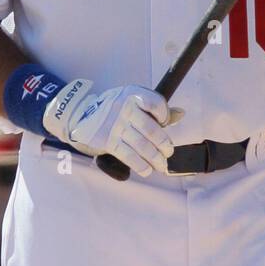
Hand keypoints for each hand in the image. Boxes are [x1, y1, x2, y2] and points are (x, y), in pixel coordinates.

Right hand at [43, 80, 179, 176]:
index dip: (165, 115)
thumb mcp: (134, 101)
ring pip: (141, 145)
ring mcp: (115, 125)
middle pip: (151, 129)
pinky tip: (147, 170)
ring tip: (161, 165)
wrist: (82, 114)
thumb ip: (156, 108)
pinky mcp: (108, 141)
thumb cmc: (117, 108)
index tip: (165, 124)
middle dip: (163, 144)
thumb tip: (181, 114)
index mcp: (132, 95)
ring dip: (155, 158)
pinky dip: (140, 165)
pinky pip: (128, 155)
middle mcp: (124, 109)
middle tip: (168, 153)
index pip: (155, 104)